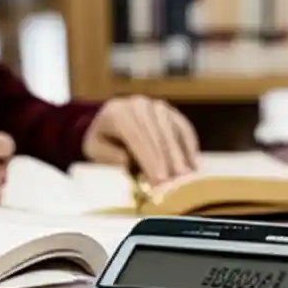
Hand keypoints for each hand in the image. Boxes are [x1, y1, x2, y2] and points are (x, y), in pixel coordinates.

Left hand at [82, 96, 199, 184]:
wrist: (111, 119)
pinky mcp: (171, 112)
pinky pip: (183, 128)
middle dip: (166, 160)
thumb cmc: (104, 139)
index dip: (148, 159)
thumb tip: (130, 161)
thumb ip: (109, 155)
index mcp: (116, 113)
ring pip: (171, 130)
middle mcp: (138, 105)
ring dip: (179, 155)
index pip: (136, 137)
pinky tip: (193, 164)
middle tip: (175, 182)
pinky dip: (189, 146)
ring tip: (185, 176)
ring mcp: (157, 106)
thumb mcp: (95, 148)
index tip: (159, 180)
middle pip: (156, 134)